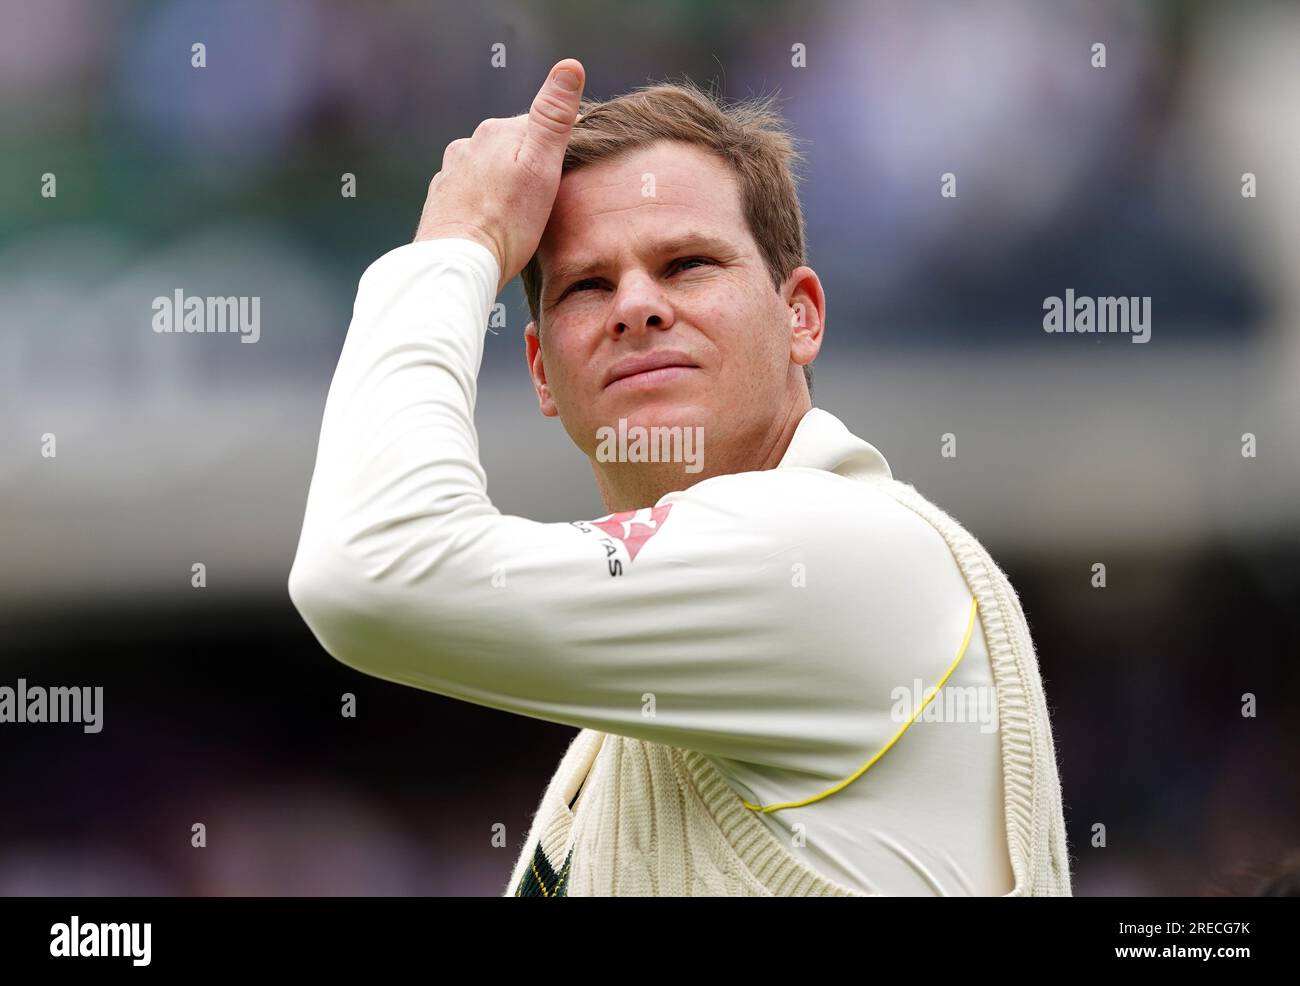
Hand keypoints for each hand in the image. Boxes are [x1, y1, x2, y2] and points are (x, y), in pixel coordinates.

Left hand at [414, 58, 585, 296]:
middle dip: (528, 165)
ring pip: (488, 168)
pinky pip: (469, 192)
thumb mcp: (542, 167)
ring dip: (503, 183)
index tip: (568, 171)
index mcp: (497, 132)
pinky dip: (483, 202)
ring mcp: (451, 172)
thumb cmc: (506, 223)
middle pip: (511, 147)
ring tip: (518, 213)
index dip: (557, 147)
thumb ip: (554, 117)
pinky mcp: (441, 198)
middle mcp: (469, 145)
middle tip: (545, 198)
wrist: (457, 264)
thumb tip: (569, 67)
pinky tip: (492, 221)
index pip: (537, 127)